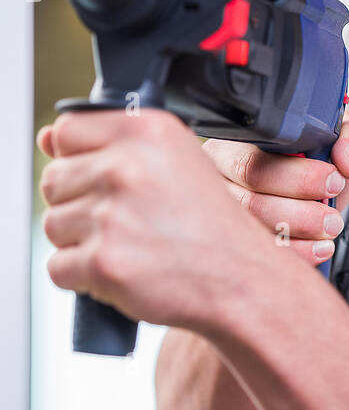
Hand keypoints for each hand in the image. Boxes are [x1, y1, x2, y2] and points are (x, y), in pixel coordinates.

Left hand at [37, 108, 276, 330]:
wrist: (241, 279)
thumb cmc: (211, 224)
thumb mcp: (176, 160)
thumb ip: (112, 143)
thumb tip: (47, 139)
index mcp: (146, 130)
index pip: (66, 132)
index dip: (79, 158)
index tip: (105, 179)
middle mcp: (126, 167)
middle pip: (53, 180)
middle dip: (79, 203)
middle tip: (125, 219)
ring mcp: (111, 215)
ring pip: (53, 225)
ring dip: (81, 241)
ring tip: (129, 244)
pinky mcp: (102, 261)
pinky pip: (59, 267)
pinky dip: (83, 276)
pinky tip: (123, 268)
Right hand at [201, 111, 348, 266]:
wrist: (319, 184)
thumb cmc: (317, 157)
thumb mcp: (339, 138)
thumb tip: (346, 159)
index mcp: (241, 142)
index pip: (254, 162)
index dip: (296, 177)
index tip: (333, 181)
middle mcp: (223, 175)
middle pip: (251, 200)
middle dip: (300, 212)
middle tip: (331, 216)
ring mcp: (226, 210)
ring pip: (254, 230)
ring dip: (299, 234)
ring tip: (329, 228)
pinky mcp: (239, 239)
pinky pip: (260, 252)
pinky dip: (296, 252)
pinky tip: (319, 247)